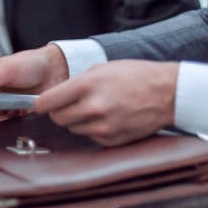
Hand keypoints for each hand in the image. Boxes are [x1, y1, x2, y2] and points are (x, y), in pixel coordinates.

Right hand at [0, 43, 68, 123]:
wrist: (56, 69)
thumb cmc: (31, 63)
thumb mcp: (9, 68)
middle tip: (6, 112)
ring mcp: (4, 103)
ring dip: (4, 119)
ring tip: (17, 110)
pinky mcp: (16, 112)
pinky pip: (9, 124)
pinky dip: (15, 122)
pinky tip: (23, 113)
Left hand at [34, 60, 178, 145]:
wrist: (166, 93)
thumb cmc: (135, 75)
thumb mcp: (101, 68)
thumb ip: (77, 82)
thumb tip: (56, 94)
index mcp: (86, 86)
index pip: (47, 102)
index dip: (41, 103)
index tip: (41, 103)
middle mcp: (92, 108)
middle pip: (57, 118)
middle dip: (58, 112)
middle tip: (68, 104)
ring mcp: (102, 126)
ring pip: (73, 129)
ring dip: (76, 120)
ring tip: (93, 107)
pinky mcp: (112, 140)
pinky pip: (90, 136)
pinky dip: (92, 128)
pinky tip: (107, 117)